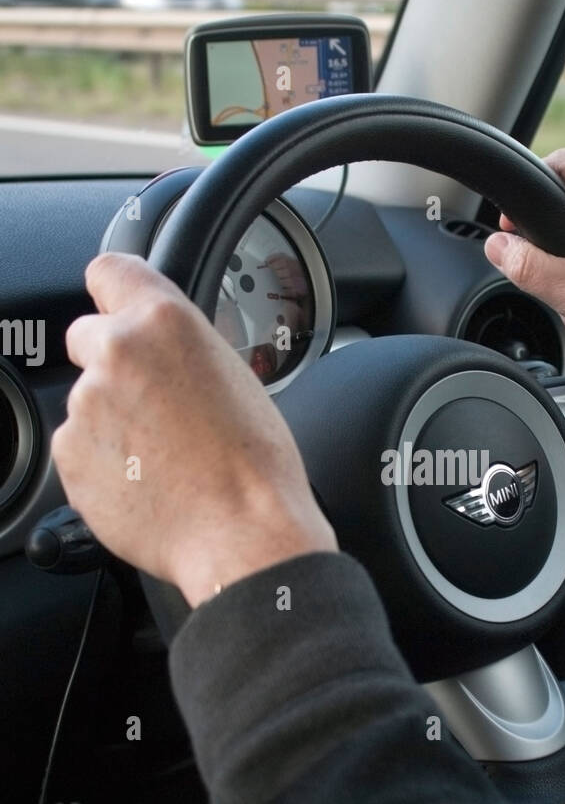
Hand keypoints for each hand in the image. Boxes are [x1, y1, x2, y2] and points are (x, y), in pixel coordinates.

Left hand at [53, 253, 336, 607]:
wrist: (243, 533)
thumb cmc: (256, 465)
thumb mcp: (236, 376)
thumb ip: (183, 348)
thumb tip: (163, 352)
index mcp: (164, 322)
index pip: (109, 270)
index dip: (113, 293)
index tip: (115, 308)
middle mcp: (116, 352)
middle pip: (87, 336)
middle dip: (112, 364)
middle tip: (155, 405)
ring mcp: (86, 405)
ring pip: (87, 400)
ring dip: (111, 421)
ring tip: (163, 456)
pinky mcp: (69, 454)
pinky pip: (79, 448)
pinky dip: (103, 463)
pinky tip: (146, 481)